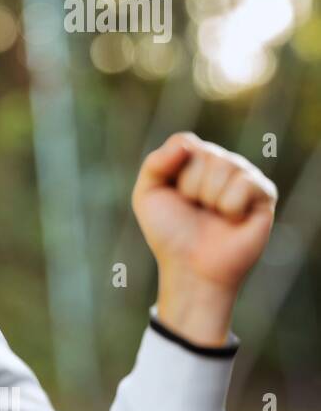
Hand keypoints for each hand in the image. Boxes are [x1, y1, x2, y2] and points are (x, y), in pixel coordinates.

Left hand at [132, 132, 276, 344]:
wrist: (191, 267)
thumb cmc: (169, 233)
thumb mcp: (147, 195)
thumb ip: (155, 163)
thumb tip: (187, 144)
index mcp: (194, 160)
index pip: (185, 142)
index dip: (173, 170)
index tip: (173, 194)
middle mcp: (222, 164)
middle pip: (205, 153)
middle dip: (190, 187)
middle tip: (195, 209)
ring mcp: (245, 177)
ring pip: (225, 166)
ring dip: (210, 198)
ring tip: (212, 215)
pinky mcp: (264, 194)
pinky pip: (245, 184)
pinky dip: (231, 206)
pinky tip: (232, 219)